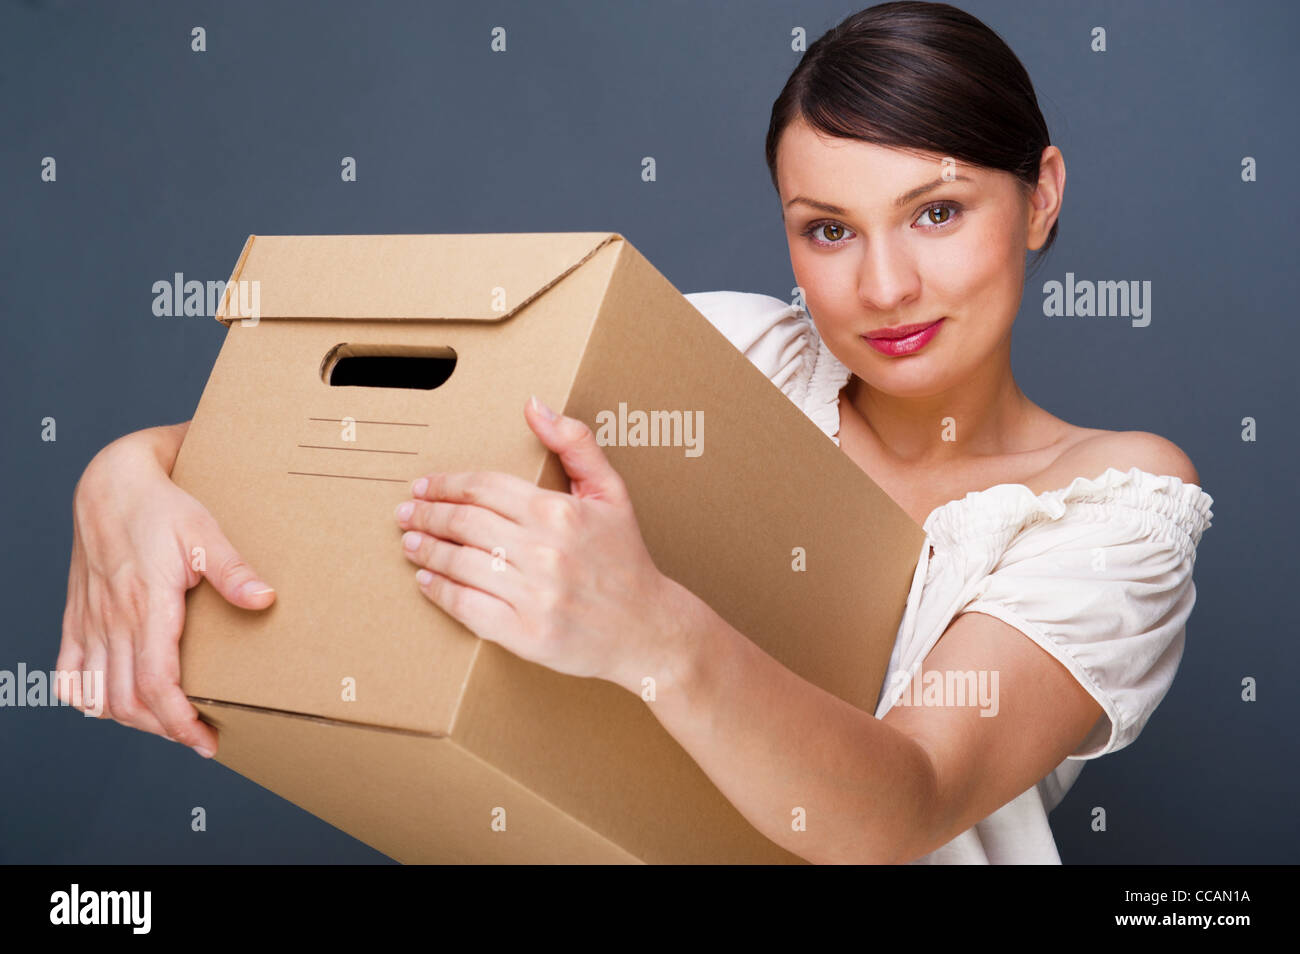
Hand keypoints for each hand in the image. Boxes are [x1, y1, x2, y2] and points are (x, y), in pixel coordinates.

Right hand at [58, 424, 275, 755]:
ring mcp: (91, 621)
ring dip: (133, 719)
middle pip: (129, 700)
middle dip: (164, 729)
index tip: (205, 741)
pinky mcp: (77, 618)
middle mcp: (113, 620)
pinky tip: (115, 704)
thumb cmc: (161, 507)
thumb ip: (233, 571)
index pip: (157, 683)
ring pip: (100, 694)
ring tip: (169, 725)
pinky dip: (89, 699)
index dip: (179, 722)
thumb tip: (265, 600)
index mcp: (146, 604)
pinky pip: (70, 674)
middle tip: (200, 738)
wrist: (111, 483)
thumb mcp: (205, 533)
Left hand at [393, 395, 695, 694]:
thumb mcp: (610, 492)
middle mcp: (545, 552)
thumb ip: (575, 443)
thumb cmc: (625, 559)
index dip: (446, 485)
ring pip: (460, 563)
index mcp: (560, 512)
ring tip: (411, 544)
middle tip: (407, 514)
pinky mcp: (527, 634)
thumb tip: (534, 406)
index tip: (424, 487)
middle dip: (427, 516)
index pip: (484, 488)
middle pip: (464, 523)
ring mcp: (535, 596)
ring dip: (426, 551)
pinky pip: (468, 607)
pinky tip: (427, 581)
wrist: (647, 629)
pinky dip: (440, 592)